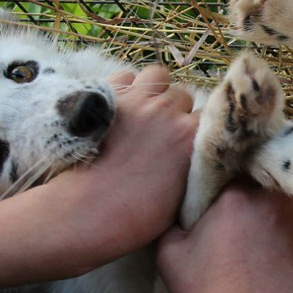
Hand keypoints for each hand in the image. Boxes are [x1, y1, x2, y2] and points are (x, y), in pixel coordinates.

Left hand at [51, 65, 199, 267]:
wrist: (83, 212)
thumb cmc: (133, 216)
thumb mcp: (182, 199)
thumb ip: (195, 168)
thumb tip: (197, 159)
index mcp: (193, 136)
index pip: (209, 120)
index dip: (198, 133)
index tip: (189, 146)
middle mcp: (169, 110)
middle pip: (184, 97)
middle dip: (177, 112)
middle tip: (162, 133)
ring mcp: (137, 99)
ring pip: (158, 77)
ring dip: (156, 91)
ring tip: (145, 111)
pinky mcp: (106, 94)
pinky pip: (127, 76)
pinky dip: (128, 87)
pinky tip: (122, 106)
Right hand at [157, 181, 292, 292]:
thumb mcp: (169, 255)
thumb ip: (174, 218)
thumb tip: (184, 205)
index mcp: (236, 196)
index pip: (237, 167)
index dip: (231, 178)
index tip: (227, 193)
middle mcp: (274, 202)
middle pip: (269, 180)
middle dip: (259, 189)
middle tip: (249, 210)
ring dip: (283, 209)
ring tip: (270, 229)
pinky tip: (288, 251)